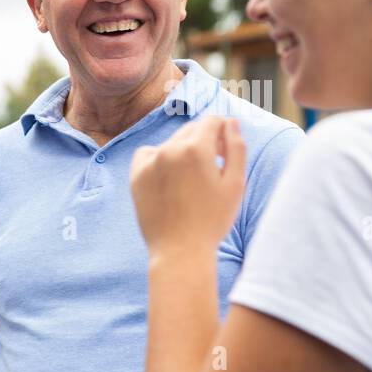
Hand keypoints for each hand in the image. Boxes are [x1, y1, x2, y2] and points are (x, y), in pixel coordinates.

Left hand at [130, 116, 247, 258]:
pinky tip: (169, 177)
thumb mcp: (235, 183)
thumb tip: (230, 121)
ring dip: (183, 151)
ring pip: (171, 143)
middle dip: (205, 141)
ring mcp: (149, 163)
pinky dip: (158, 159)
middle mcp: (169, 150)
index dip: (223, 132)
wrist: (180, 251)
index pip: (212, 121)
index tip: (225, 151)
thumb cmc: (213, 220)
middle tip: (212, 169)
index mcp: (196, 148)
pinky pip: (148, 154)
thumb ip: (236, 147)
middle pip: (191, 130)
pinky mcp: (135, 176)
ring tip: (192, 179)